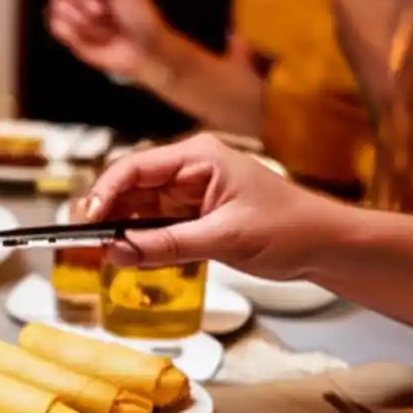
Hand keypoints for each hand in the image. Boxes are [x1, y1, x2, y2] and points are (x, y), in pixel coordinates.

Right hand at [47, 0, 171, 81]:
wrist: (143, 51)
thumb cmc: (140, 17)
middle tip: (99, 9)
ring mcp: (76, 19)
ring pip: (55, 6)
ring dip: (77, 15)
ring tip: (98, 25)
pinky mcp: (71, 39)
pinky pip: (55, 26)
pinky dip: (70, 30)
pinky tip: (87, 36)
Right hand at [84, 133, 342, 279]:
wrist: (326, 246)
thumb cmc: (291, 227)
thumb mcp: (226, 238)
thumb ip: (168, 245)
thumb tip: (119, 251)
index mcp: (198, 157)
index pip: (135, 167)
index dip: (105, 192)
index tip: (87, 219)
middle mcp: (188, 171)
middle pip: (130, 187)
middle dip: (107, 214)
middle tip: (86, 241)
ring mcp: (189, 195)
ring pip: (137, 209)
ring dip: (120, 230)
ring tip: (104, 253)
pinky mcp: (192, 217)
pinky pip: (153, 226)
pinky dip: (139, 241)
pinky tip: (128, 255)